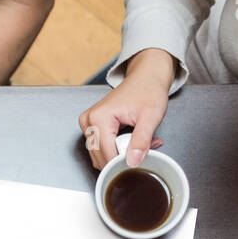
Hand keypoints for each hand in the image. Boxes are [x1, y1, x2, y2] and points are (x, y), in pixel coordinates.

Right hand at [77, 48, 173, 169]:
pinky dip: (116, 150)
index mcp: (99, 118)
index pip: (106, 155)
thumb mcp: (150, 116)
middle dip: (122, 158)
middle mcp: (88, 121)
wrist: (146, 77)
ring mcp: (87, 124)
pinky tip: (129, 141)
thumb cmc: (148, 90)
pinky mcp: (90, 127)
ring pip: (100, 156)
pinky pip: (100, 149)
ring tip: (136, 142)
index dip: (124, 162)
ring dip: (120, 155)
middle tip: (142, 147)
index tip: (140, 157)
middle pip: (101, 158)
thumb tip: (132, 162)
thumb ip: (141, 141)